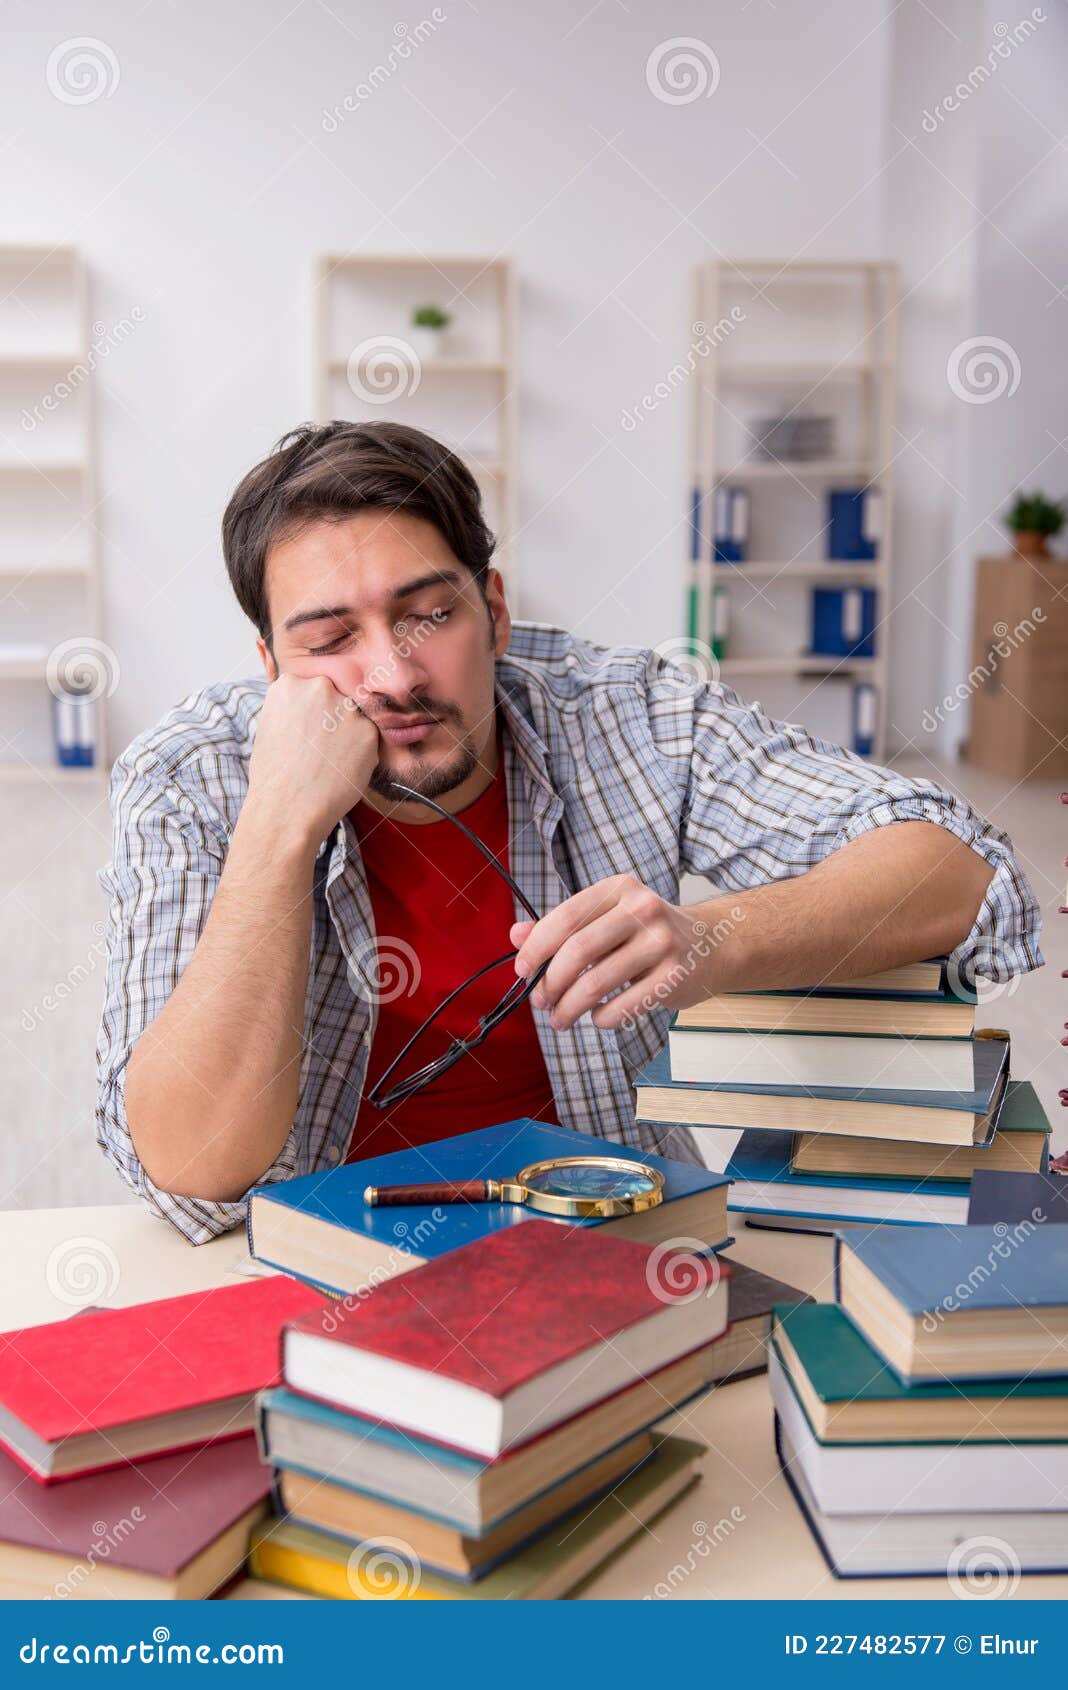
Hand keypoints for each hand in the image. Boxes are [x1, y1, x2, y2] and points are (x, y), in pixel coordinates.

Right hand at [245, 673, 379, 850]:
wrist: (288, 808)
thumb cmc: (274, 775)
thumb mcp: (270, 727)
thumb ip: (293, 707)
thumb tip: (310, 704)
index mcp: (290, 684)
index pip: (313, 688)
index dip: (315, 712)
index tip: (311, 732)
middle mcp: (319, 688)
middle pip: (338, 698)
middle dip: (334, 720)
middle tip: (321, 749)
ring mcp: (346, 708)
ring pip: (356, 718)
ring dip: (349, 736)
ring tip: (329, 762)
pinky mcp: (368, 731)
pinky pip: (369, 739)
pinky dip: (361, 754)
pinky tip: (341, 770)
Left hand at [509, 873, 727, 1031]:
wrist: (712, 945)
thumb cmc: (647, 932)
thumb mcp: (606, 918)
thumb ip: (561, 926)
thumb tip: (516, 935)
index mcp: (619, 889)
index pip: (566, 917)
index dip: (536, 947)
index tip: (522, 970)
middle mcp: (642, 909)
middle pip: (578, 951)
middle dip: (550, 983)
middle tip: (540, 1001)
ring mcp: (661, 943)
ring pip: (596, 984)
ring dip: (568, 1008)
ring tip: (559, 1019)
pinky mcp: (674, 977)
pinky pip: (622, 1007)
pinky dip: (601, 1018)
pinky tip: (597, 1017)